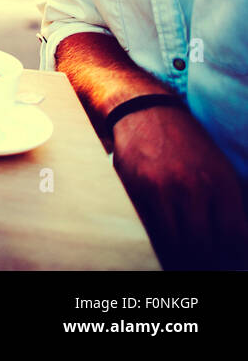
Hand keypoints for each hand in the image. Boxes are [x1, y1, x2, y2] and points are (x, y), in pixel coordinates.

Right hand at [112, 104, 247, 268]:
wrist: (145, 110)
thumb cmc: (186, 143)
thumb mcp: (219, 169)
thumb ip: (228, 206)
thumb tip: (235, 244)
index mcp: (221, 183)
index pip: (235, 238)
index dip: (233, 256)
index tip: (229, 259)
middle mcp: (192, 187)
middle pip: (203, 246)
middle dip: (205, 258)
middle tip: (205, 261)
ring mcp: (162, 189)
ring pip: (174, 243)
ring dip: (181, 253)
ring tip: (185, 253)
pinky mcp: (136, 189)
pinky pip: (150, 229)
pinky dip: (158, 239)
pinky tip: (165, 237)